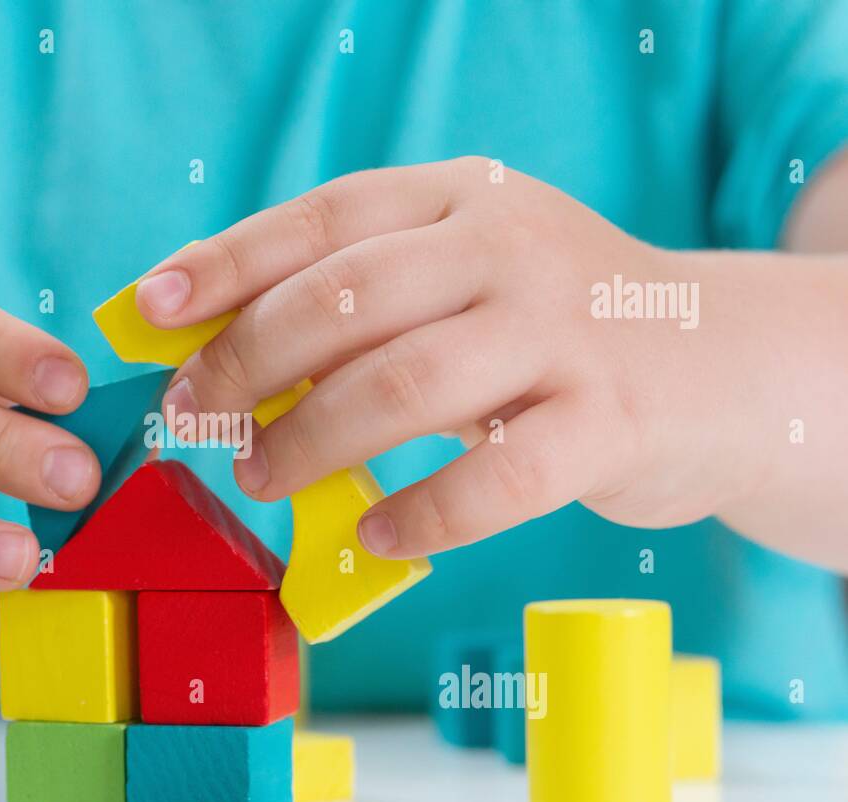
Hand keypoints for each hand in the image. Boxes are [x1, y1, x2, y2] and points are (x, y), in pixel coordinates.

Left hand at [136, 158, 775, 559]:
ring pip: (404, 385)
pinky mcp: (609, 421)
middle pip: (346, 299)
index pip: (322, 217)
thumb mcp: (462, 281)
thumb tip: (221, 358)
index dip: (226, 263)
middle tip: (196, 418)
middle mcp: (509, 248)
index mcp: (460, 199)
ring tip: (262, 477)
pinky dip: (422, 515)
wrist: (716, 364)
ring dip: (311, 440)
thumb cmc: (547, 331)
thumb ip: (362, 305)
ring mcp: (564, 331)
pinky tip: (377, 535)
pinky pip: (495, 478)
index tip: (151, 310)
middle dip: (248, 363)